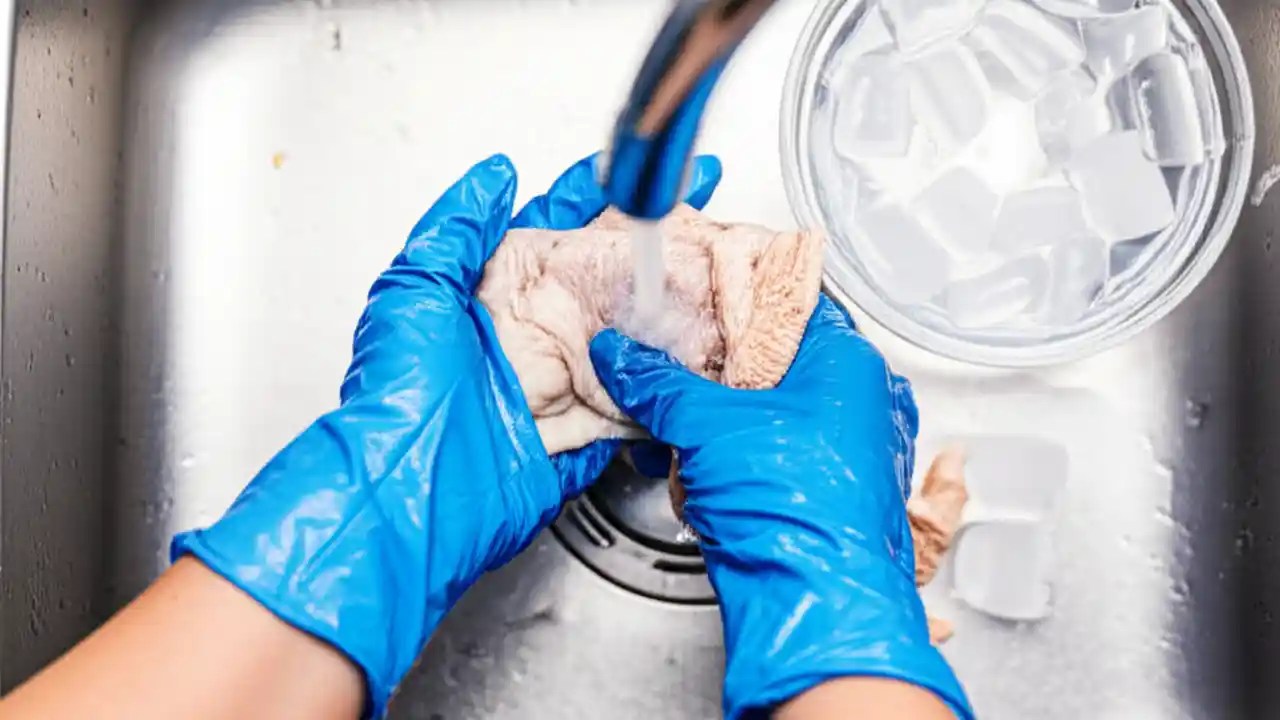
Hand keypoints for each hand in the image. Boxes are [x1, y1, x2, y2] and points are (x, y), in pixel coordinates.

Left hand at [170, 152, 721, 715]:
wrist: (412, 491)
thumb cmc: (398, 392)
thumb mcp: (415, 289)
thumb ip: (458, 227)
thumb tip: (493, 175)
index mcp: (497, 291)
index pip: (560, 226)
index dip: (604, 196)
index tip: (649, 174)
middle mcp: (535, 332)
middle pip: (611, 280)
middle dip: (660, 251)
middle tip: (707, 224)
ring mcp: (565, 380)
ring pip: (634, 338)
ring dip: (677, 315)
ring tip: (726, 283)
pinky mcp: (585, 430)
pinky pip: (638, 402)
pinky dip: (670, 384)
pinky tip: (708, 358)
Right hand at [589, 296, 971, 719]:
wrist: (813, 605)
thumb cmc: (794, 510)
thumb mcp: (704, 427)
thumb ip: (657, 383)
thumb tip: (623, 356)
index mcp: (851, 364)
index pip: (792, 303)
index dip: (736, 303)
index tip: (696, 310)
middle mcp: (869, 403)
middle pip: (782, 363)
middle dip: (725, 376)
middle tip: (683, 379)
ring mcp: (859, 453)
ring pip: (781, 415)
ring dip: (731, 426)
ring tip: (694, 441)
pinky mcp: (841, 496)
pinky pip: (785, 459)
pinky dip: (748, 464)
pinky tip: (713, 481)